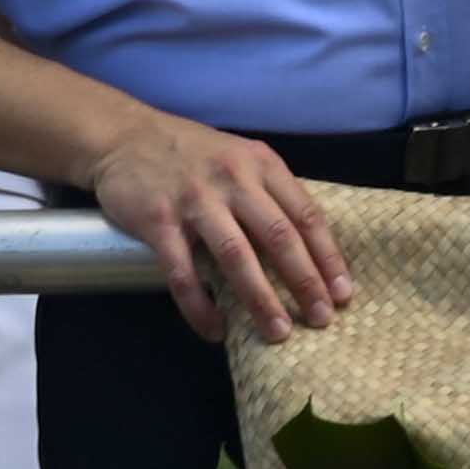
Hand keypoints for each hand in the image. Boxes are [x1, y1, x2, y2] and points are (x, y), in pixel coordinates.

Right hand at [83, 109, 349, 343]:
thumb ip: (269, 194)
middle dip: (305, 281)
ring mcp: (195, 199)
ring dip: (260, 298)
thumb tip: (306, 248)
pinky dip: (200, 306)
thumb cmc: (191, 154)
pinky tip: (214, 330)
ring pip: (236, 256)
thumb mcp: (240, 158)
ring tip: (278, 332)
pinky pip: (183, 272)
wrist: (125, 136)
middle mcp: (233, 178)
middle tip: (322, 319)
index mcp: (260, 164)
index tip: (343, 292)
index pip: (305, 214)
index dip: (327, 256)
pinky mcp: (158, 220)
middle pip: (278, 236)